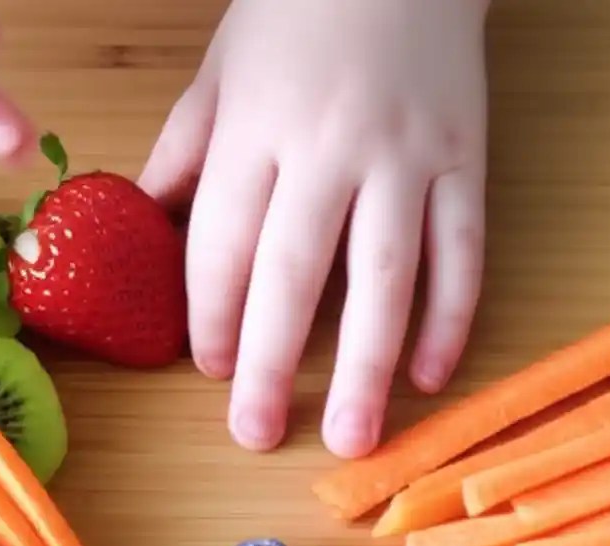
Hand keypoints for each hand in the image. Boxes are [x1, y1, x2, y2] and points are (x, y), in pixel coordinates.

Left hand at [140, 0, 489, 458]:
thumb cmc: (296, 13)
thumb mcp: (219, 72)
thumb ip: (185, 152)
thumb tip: (142, 225)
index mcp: (257, 128)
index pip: (226, 243)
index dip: (213, 314)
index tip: (210, 370)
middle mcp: (330, 149)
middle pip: (296, 274)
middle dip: (273, 364)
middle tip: (258, 436)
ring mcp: (407, 157)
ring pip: (386, 277)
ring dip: (368, 365)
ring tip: (355, 438)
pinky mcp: (466, 159)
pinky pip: (463, 250)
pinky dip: (452, 316)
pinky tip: (431, 374)